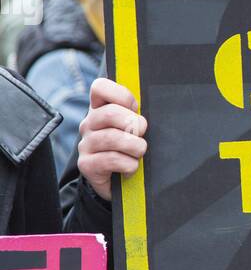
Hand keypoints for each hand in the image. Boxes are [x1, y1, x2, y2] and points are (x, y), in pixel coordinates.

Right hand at [78, 77, 147, 201]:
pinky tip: (131, 167)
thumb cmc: (130, 149)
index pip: (100, 87)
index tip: (135, 108)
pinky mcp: (86, 164)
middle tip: (142, 133)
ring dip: (134, 146)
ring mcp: (85, 144)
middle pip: (110, 113)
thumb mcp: (134, 129)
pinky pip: (111, 159)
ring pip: (112, 138)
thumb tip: (146, 113)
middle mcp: (89, 124)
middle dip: (134, 124)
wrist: (119, 181)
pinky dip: (128, 164)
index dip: (121, 94)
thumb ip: (136, 115)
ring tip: (139, 152)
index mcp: (99, 109)